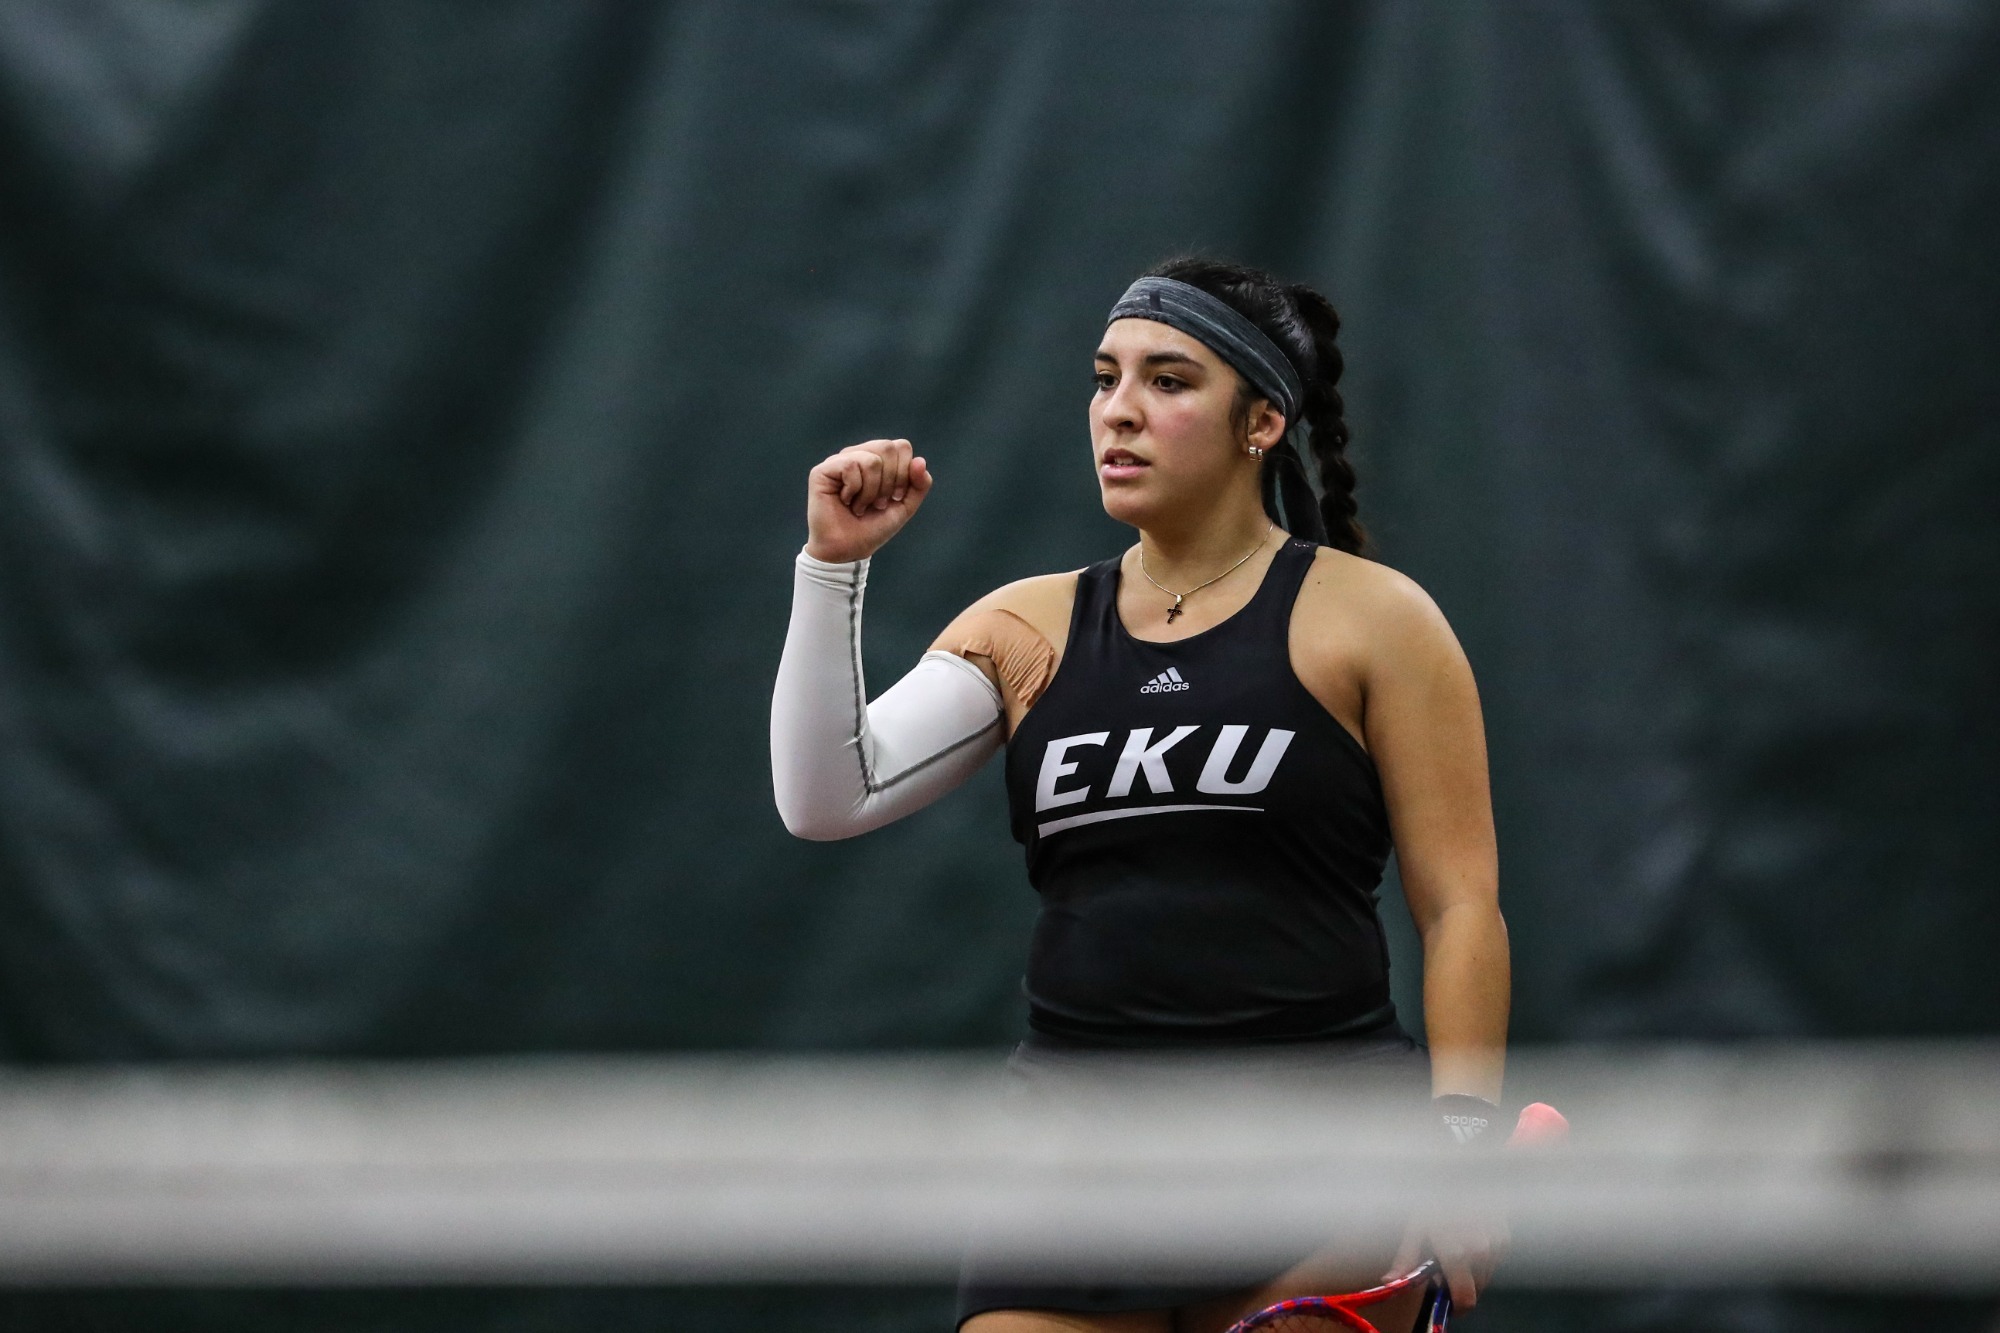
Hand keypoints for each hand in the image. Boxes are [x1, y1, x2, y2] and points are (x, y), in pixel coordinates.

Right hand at [803, 438, 932, 562]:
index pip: (901, 446)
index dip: (904, 472)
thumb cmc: (872, 528)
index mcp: (877, 459)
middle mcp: (858, 455)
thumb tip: (920, 460)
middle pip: (887, 447)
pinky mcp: (822, 470)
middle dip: (890, 481)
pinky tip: (846, 501)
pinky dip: (854, 490)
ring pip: (871, 460)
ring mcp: (839, 461)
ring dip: (871, 491)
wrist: (848, 550)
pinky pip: (850, 466)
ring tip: (861, 506)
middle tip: (878, 503)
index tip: (894, 497)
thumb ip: (919, 484)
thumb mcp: (904, 506)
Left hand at [1384, 1206, 1508, 1309]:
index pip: (1465, 1299)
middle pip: (1475, 1290)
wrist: (1463, 1172)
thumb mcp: (1415, 1225)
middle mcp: (1482, 1253)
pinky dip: (1483, 1259)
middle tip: (1442, 1269)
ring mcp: (1497, 1245)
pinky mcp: (1506, 1237)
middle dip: (1459, 1286)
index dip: (1455, 1306)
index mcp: (1458, 1254)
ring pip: (1486, 1276)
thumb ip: (1406, 1259)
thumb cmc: (1435, 1197)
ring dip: (1472, 1273)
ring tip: (1455, 1251)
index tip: (1443, 1300)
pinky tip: (1469, 1239)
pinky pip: (1494, 1260)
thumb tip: (1390, 1282)